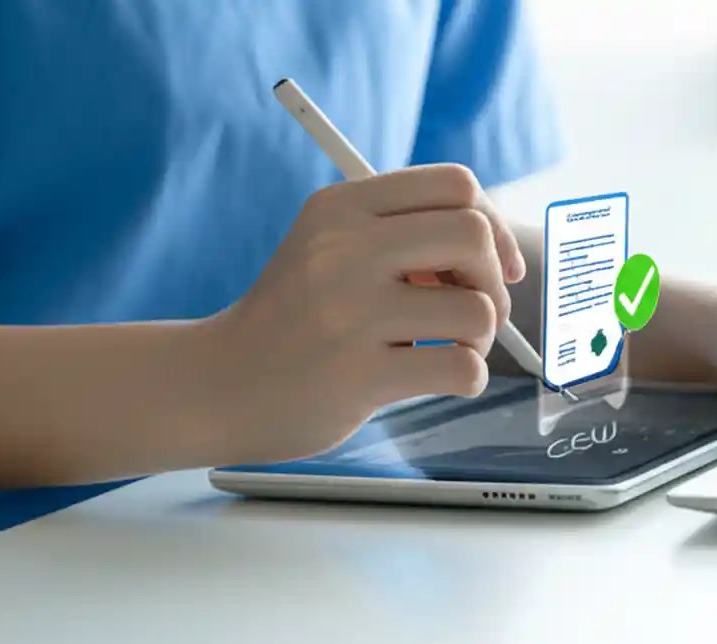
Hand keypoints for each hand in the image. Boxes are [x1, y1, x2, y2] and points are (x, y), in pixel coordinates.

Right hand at [200, 163, 523, 462]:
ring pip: (477, 309)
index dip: (491, 224)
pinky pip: (463, 367)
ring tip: (450, 349)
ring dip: (482, 338)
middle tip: (472, 311)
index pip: (455, 184)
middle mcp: (344, 249)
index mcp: (341, 207)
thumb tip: (498, 249)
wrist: (219, 385)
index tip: (491, 264)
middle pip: (473, 235)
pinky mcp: (359, 374)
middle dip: (493, 279)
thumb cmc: (296, 319)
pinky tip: (439, 380)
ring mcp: (350, 312)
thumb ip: (401, 234)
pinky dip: (470, 378)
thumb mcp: (330, 248)